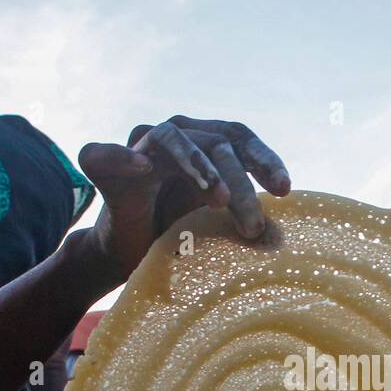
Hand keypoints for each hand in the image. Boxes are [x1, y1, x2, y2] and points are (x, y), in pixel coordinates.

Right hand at [76, 116, 290, 289]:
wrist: (125, 254)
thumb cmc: (175, 233)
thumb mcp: (214, 223)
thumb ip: (239, 214)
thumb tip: (276, 234)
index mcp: (205, 143)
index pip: (239, 138)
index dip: (264, 159)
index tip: (284, 189)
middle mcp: (176, 136)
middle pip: (215, 143)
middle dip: (239, 182)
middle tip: (253, 226)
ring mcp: (141, 146)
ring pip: (174, 139)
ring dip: (198, 165)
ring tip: (217, 197)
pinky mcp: (106, 168)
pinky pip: (107, 153)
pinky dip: (124, 155)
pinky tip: (142, 166)